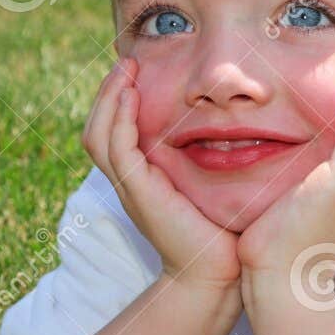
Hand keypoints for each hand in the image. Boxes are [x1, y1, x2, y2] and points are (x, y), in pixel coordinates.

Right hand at [82, 56, 242, 292]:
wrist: (217, 273)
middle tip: (126, 61)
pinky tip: (132, 96)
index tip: (138, 70)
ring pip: (99, 134)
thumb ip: (211, 157)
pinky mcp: (137, 191)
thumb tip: (236, 126)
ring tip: (126, 70)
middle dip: (108, 91)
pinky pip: (118, 147)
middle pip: (97, 127)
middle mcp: (129, 181)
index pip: (115, 130)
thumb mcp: (211, 184)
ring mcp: (129, 187)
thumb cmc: (222, 230)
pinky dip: (120, 118)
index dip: (119, 99)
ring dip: (109, 97)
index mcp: (141, 177)